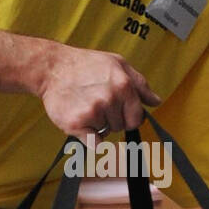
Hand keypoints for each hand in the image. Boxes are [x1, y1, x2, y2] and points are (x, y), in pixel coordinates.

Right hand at [39, 44, 160, 136]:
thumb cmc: (85, 64)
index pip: (137, 118)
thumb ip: (140, 84)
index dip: (127, 116)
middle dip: (111, 119)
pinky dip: (89, 138)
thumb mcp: (117, 64)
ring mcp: (93, 111)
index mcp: (124, 85)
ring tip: (85, 105)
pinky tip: (81, 121)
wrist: (52, 67)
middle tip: (96, 102)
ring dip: (97, 124)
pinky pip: (94, 144)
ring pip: (105, 133)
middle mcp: (110, 98)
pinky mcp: (76, 123)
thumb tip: (155, 101)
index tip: (116, 108)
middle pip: (121, 127)